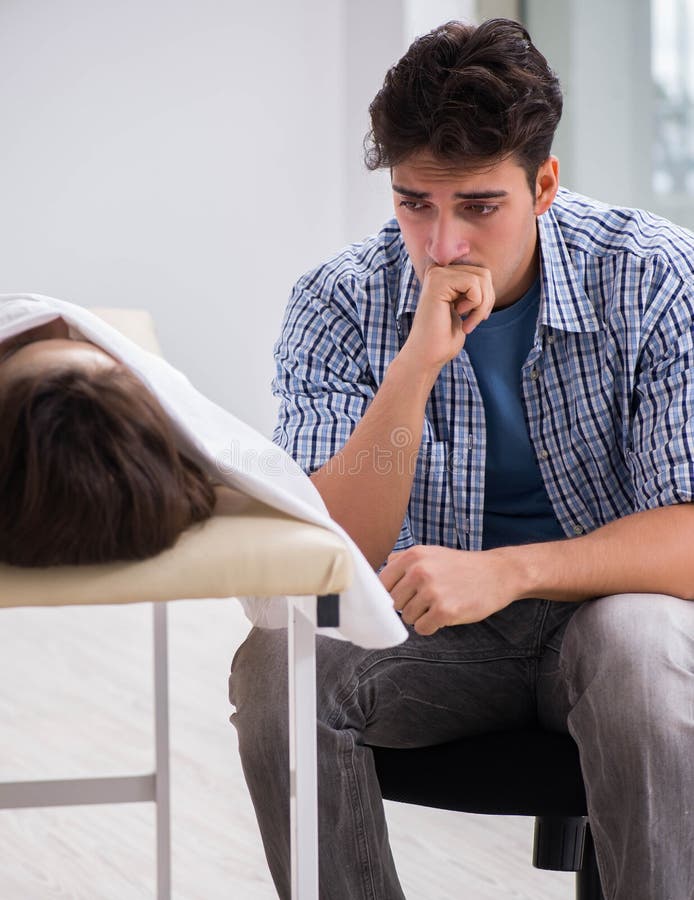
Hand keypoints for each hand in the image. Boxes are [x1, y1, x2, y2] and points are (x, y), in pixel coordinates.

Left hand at [379, 545, 513, 634]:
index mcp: (413, 555)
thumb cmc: (460, 566)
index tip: (401, 597)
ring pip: (407, 617)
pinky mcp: (445, 610)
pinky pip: (422, 629)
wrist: (497, 573)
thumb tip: (377, 579)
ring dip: (420, 616)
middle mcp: (419, 571)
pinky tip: (443, 616)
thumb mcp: (430, 553)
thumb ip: (402, 562)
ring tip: (438, 605)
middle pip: (393, 602)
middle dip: (407, 605)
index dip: (390, 593)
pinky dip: (430, 627)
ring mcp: (432, 591)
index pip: (382, 583)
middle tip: (427, 600)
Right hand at [400, 264, 493, 375]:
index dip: (487, 297)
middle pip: (484, 273)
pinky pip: (474, 285)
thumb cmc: (445, 337)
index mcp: (443, 275)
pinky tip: (461, 317)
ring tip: (468, 322)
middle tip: (474, 321)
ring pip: (481, 278)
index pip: (481, 273)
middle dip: (487, 301)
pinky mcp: (437, 281)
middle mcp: (438, 270)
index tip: (475, 317)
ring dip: (482, 306)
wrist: (427, 355)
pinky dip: (476, 306)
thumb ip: (473, 289)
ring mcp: (436, 274)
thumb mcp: (465, 306)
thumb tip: (487, 275)